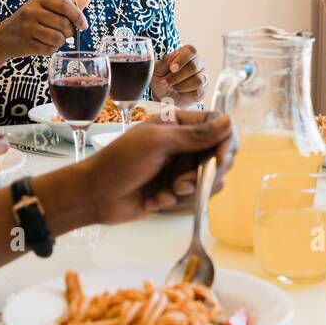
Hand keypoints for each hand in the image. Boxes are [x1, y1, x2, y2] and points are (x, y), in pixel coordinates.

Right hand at [0, 0, 87, 59]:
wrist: (2, 38)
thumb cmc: (28, 22)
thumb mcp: (44, 9)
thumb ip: (65, 5)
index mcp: (39, 0)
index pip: (65, 5)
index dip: (78, 16)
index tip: (83, 25)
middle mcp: (32, 11)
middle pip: (64, 23)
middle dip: (69, 32)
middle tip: (64, 34)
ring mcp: (27, 28)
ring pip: (58, 38)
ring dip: (60, 42)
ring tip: (52, 39)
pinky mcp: (26, 43)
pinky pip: (50, 50)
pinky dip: (51, 50)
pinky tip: (43, 45)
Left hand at [81, 110, 236, 222]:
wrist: (96, 195)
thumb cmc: (121, 161)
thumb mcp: (158, 143)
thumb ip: (196, 135)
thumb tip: (230, 121)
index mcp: (179, 125)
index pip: (219, 127)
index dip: (226, 143)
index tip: (220, 159)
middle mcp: (184, 145)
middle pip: (219, 157)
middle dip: (203, 174)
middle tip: (181, 183)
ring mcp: (181, 169)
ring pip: (210, 181)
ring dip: (188, 191)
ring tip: (165, 192)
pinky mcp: (177, 192)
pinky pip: (196, 199)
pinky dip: (177, 202)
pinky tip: (156, 201)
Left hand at [150, 44, 207, 106]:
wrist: (162, 94)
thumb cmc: (161, 77)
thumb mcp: (158, 68)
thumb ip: (166, 61)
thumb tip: (173, 57)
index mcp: (187, 53)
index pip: (190, 51)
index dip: (181, 60)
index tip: (172, 68)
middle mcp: (198, 63)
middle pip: (194, 67)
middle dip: (177, 77)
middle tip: (165, 82)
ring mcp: (202, 76)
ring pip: (198, 81)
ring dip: (181, 86)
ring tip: (171, 88)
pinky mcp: (203, 90)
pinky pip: (197, 92)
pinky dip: (185, 94)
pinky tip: (179, 92)